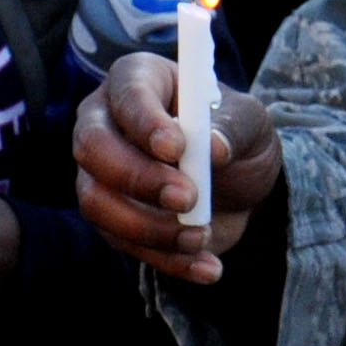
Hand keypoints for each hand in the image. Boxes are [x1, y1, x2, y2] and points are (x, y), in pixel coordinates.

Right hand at [72, 52, 280, 282]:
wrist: (239, 184)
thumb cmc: (236, 135)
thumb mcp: (252, 123)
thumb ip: (234, 127)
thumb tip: (214, 148)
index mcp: (139, 79)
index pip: (128, 94)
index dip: (146, 121)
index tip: (177, 147)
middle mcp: (105, 120)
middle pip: (92, 147)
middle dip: (138, 178)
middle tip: (188, 197)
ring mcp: (100, 171)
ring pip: (96, 201)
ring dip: (149, 227)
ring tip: (201, 236)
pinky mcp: (110, 215)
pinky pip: (121, 241)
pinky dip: (165, 259)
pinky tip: (205, 265)